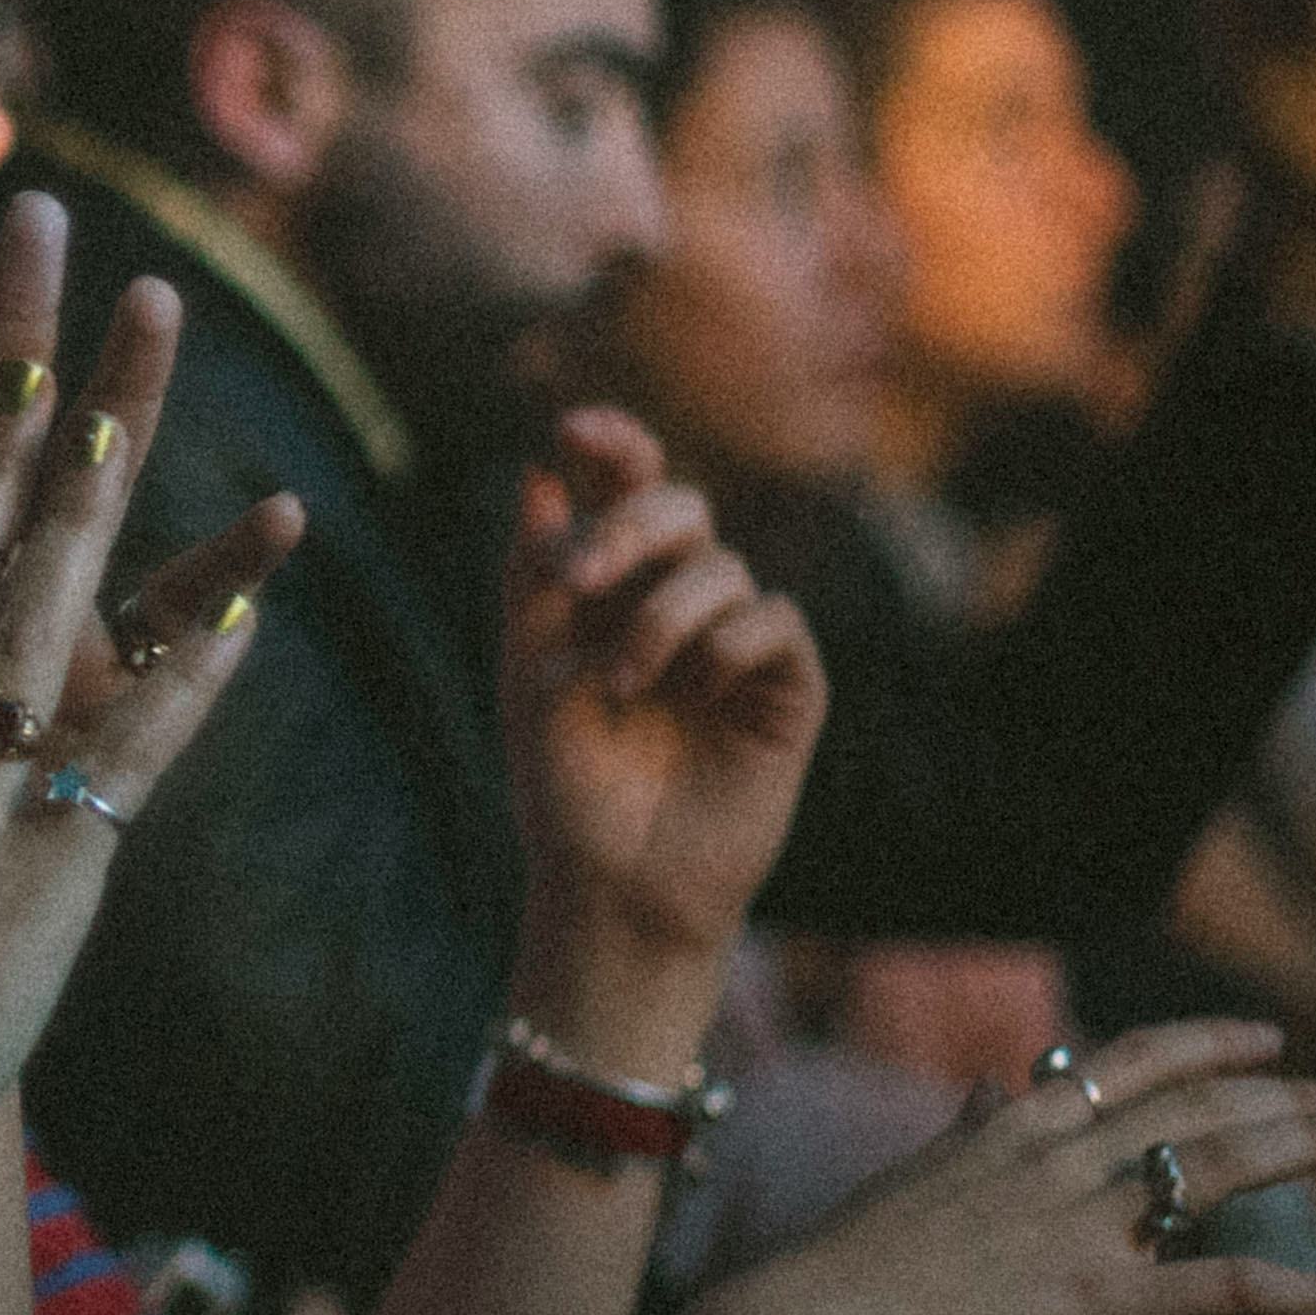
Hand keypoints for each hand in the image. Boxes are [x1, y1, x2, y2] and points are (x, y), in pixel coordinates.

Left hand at [498, 407, 822, 980]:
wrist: (615, 886)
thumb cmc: (566, 788)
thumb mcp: (529, 673)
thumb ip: (535, 577)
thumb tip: (540, 472)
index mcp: (616, 588)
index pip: (627, 488)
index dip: (613, 444)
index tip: (572, 428)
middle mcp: (681, 601)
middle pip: (682, 503)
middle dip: (630, 524)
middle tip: (580, 578)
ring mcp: (738, 640)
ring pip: (721, 566)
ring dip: (660, 617)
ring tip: (621, 687)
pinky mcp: (786, 684)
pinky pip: (771, 619)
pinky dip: (724, 645)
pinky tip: (698, 696)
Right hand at [681, 1019, 1315, 1314]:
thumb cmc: (845, 1265)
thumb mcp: (912, 1177)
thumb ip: (967, 1136)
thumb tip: (988, 1095)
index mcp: (1018, 1126)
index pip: (1138, 1059)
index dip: (1213, 1043)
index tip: (1270, 1038)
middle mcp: (1062, 1158)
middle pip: (1204, 1105)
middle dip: (1295, 1097)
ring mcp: (1086, 1227)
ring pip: (1226, 1165)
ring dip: (1313, 1145)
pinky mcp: (1102, 1304)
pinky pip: (1226, 1290)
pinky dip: (1306, 1299)